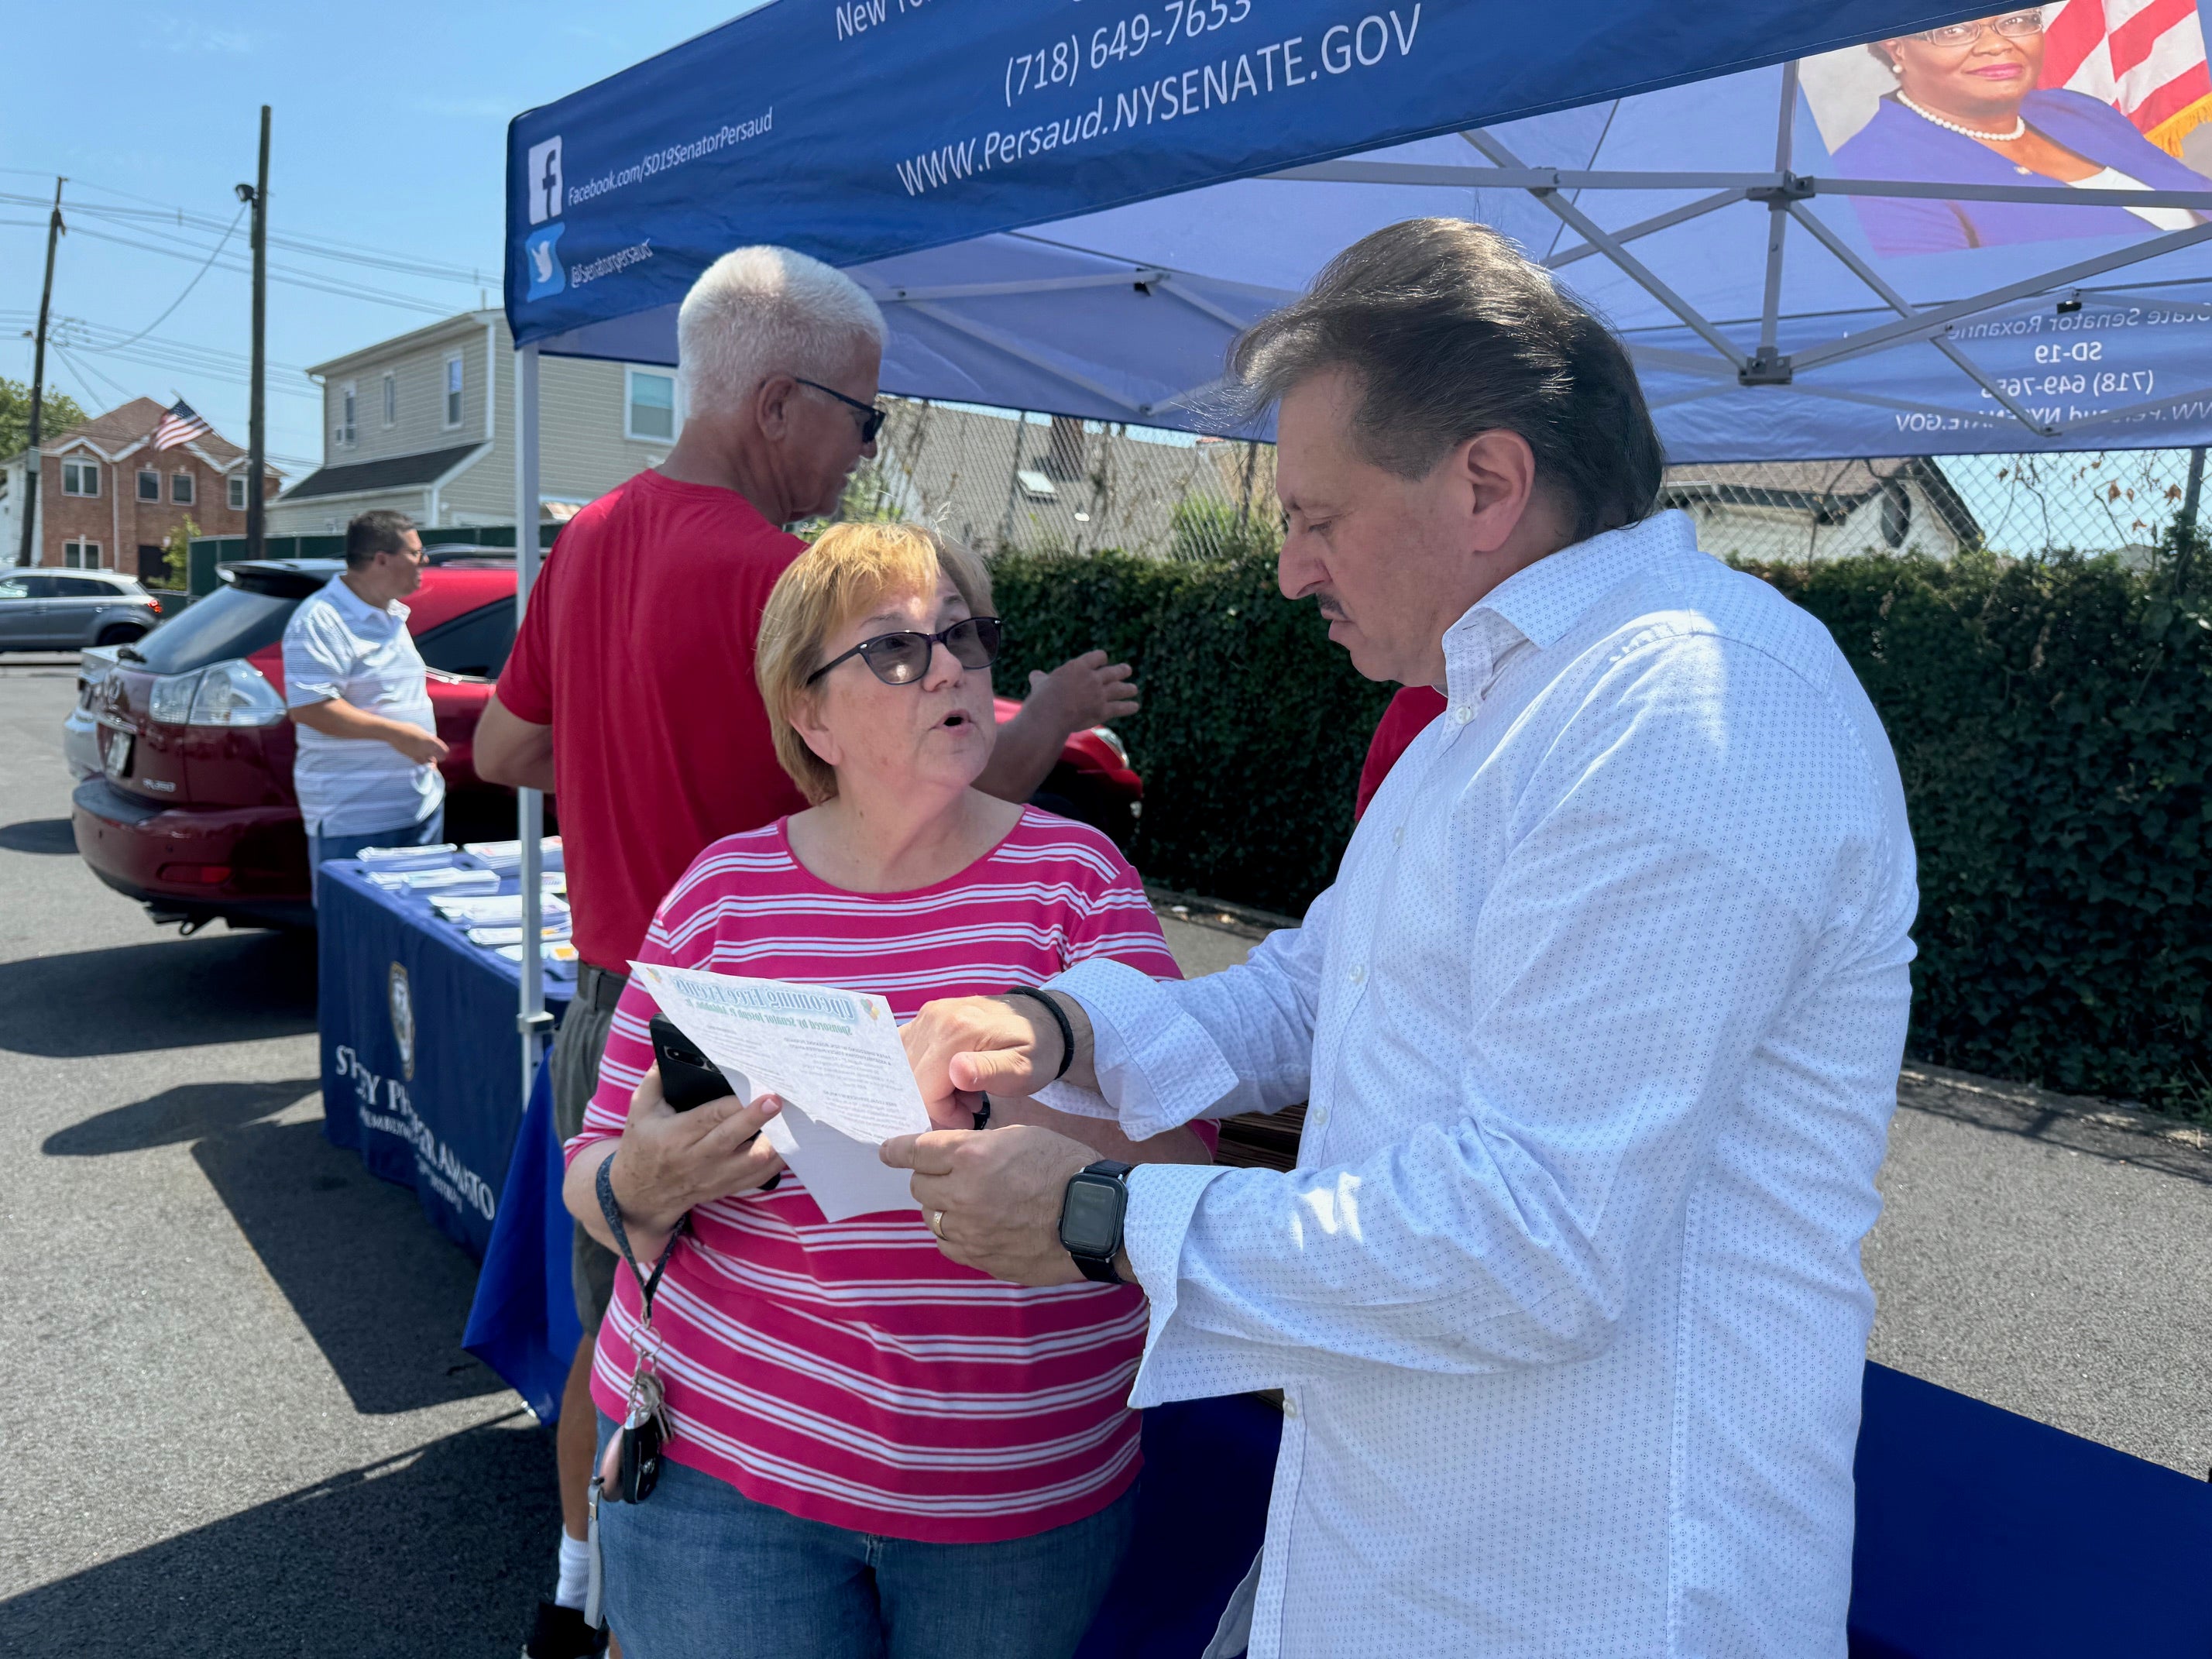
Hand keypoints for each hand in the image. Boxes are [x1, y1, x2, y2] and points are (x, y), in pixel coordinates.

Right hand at [388, 725, 450, 765]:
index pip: (443, 749)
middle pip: (439, 757)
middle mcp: (427, 748)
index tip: (444, 752)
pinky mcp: (412, 757)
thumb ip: (427, 736)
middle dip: (440, 757)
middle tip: (438, 757)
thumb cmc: (407, 729)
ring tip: (430, 759)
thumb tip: (432, 740)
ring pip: (430, 761)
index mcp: (430, 739)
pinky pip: (420, 762)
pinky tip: (421, 759)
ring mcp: (419, 753)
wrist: (395, 733)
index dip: (444, 752)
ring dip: (431, 760)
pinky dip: (422, 762)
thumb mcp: (421, 731)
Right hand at [608, 1065, 786, 1240]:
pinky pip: (758, 1179)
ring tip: (791, 1120)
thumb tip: (668, 1051)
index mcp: (676, 1135)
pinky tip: (789, 1142)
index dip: (738, 1106)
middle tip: (780, 1100)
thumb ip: (655, 1081)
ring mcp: (714, 1177)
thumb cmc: (642, 1145)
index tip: (762, 1093)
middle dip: (760, 1119)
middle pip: (734, 1139)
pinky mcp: (726, 1188)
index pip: (710, 1118)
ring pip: (753, 1164)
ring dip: (776, 1143)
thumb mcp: (640, 1110)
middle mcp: (697, 1158)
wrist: (639, 1195)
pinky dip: (777, 1162)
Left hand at [878, 1124, 1097, 1285]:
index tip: (888, 1151)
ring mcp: (971, 1232)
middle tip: (951, 1174)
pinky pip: (950, 1245)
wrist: (1097, 1218)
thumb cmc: (1066, 1167)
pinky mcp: (982, 1259)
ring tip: (969, 1202)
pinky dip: (956, 1234)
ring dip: (942, 1206)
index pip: (916, 1151)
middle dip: (930, 1176)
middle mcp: (963, 1194)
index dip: (897, 1150)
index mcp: (972, 1155)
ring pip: (932, 1218)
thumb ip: (979, 1144)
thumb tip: (951, 1154)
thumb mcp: (1022, 1135)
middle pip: (919, 1186)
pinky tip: (977, 1227)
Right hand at [902, 994, 1061, 1125]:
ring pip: (906, 1067)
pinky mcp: (927, 1015)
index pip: (925, 1088)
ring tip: (962, 1091)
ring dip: (929, 1087)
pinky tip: (950, 1077)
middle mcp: (936, 1018)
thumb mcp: (1024, 1069)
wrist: (1042, 1018)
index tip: (968, 1118)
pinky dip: (923, 1071)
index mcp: (959, 1031)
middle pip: (911, 1079)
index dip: (942, 1114)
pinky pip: (908, 1051)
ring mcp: (929, 1014)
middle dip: (936, 1102)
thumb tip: (956, 1071)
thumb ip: (990, 1071)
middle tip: (968, 1106)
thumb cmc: (1037, 1050)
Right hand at [1027, 650, 1137, 733]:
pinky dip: (1129, 707)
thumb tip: (1034, 675)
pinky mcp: (1103, 711)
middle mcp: (1093, 678)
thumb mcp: (1040, 684)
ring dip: (1128, 688)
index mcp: (1078, 666)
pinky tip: (1135, 707)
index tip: (1103, 659)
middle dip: (1121, 671)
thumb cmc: (1042, 698)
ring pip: (1119, 689)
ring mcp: (1100, 694)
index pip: (1097, 657)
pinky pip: (1120, 707)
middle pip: (1112, 672)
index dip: (1101, 658)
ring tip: (1133, 689)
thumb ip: (1041, 678)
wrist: (1050, 715)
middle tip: (1127, 670)